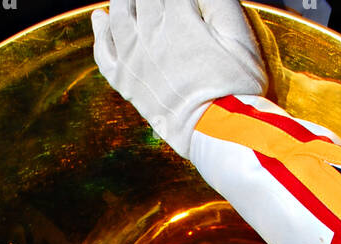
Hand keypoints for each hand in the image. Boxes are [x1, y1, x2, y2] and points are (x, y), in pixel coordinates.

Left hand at [92, 0, 267, 160]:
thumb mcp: (240, 36)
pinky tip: (101, 19)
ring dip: (123, 0)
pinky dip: (100, 33)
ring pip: (118, 14)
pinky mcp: (128, 83)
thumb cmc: (236, 86)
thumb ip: (217, 2)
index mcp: (179, 17)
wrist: (219, 133)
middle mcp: (151, 34)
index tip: (183, 1)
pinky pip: (104, 54)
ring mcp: (135, 59)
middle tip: (160, 3)